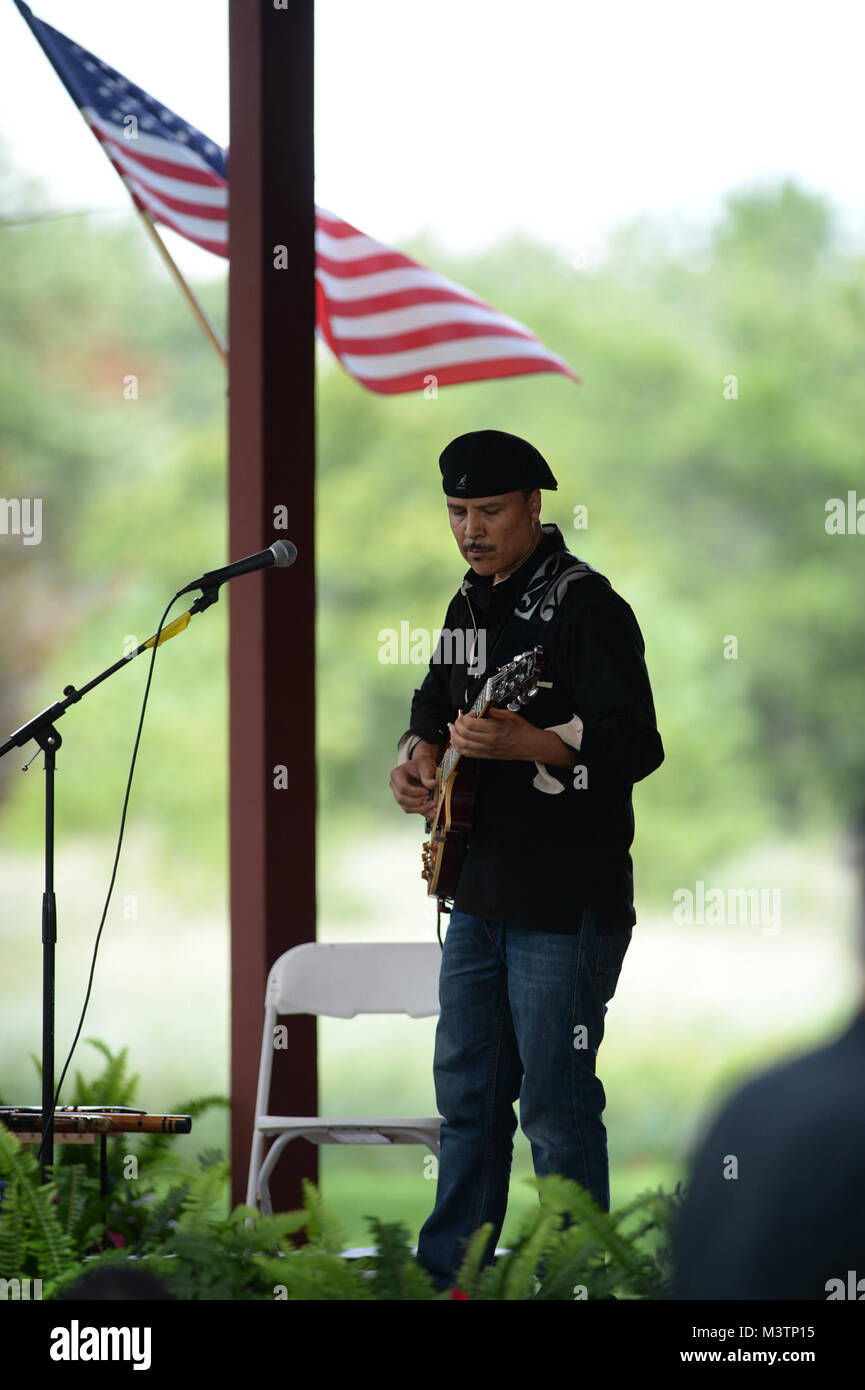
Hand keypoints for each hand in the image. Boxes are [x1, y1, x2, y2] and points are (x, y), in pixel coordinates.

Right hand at [389, 744, 438, 816]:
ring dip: (420, 809)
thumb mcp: (426, 765)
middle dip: (417, 802)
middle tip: (430, 799)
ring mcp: (399, 795)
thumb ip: (428, 776)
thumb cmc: (422, 765)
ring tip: (433, 805)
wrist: (423, 768)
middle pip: (401, 799)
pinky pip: (412, 810)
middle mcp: (394, 786)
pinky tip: (432, 813)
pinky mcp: (405, 802)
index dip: (415, 792)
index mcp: (396, 774)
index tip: (427, 791)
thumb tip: (433, 784)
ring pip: (406, 808)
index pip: (402, 787)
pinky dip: (422, 812)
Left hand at [447, 707, 577, 767]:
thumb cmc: (522, 730)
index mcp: (494, 728)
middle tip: (458, 719)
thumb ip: (492, 711)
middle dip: (457, 725)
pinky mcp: (488, 756)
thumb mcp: (508, 715)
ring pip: (463, 746)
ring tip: (452, 729)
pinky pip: (469, 754)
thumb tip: (480, 709)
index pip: (470, 723)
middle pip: (464, 734)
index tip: (469, 713)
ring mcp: (488, 750)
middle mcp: (489, 740)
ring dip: (454, 737)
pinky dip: (459, 748)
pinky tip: (457, 741)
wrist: (530, 745)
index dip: (465, 717)